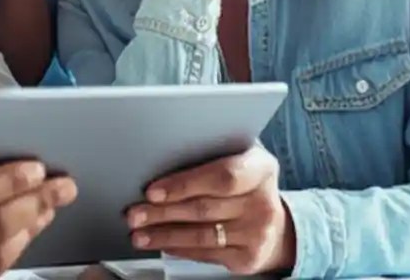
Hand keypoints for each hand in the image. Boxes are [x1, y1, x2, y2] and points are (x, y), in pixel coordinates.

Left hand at [125, 146, 294, 275]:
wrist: (275, 223)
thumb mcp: (238, 159)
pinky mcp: (249, 258)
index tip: (153, 191)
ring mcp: (258, 233)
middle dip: (162, 212)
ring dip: (164, 235)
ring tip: (139, 233)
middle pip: (203, 209)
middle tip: (135, 213)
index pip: (220, 177)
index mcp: (260, 169)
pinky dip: (179, 249)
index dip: (183, 184)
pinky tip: (162, 244)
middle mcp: (264, 203)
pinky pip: (206, 254)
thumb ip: (210, 154)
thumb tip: (161, 152)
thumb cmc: (245, 184)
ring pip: (201, 235)